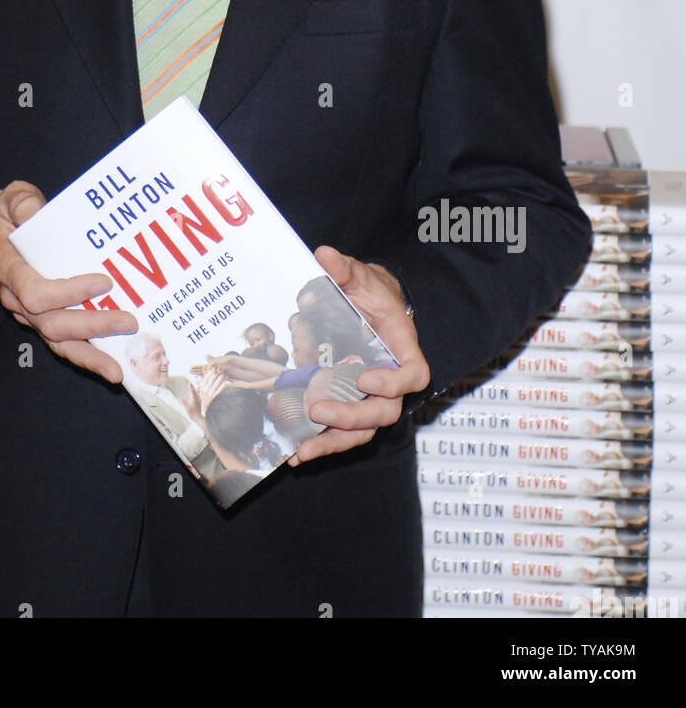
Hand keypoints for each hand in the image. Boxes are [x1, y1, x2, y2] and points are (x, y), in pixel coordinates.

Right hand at [0, 181, 136, 383]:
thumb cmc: (6, 217)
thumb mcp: (11, 199)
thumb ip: (22, 202)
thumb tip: (34, 211)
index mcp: (9, 268)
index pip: (37, 291)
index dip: (69, 292)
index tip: (104, 282)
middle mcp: (16, 298)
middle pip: (51, 323)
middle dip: (90, 325)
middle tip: (127, 321)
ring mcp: (28, 313)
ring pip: (55, 342)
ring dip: (88, 356)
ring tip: (116, 371)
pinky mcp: (40, 320)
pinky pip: (60, 343)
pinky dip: (83, 357)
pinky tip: (109, 367)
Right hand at [196, 366, 228, 416]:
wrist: (208, 414)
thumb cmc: (205, 402)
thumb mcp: (202, 392)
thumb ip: (201, 384)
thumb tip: (198, 376)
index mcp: (203, 388)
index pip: (206, 377)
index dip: (209, 371)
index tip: (213, 364)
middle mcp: (205, 391)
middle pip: (210, 380)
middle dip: (216, 373)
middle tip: (221, 368)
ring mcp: (209, 396)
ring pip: (215, 385)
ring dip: (220, 379)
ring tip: (226, 375)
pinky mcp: (214, 400)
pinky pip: (218, 393)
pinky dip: (221, 388)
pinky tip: (225, 384)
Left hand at [289, 246, 429, 465]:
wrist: (367, 304)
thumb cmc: (370, 292)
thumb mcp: (360, 275)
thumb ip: (345, 268)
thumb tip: (325, 255)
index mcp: (402, 348)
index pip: (413, 375)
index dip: (393, 384)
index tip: (365, 379)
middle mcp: (389, 378)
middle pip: (383, 411)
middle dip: (351, 416)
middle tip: (318, 410)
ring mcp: (370, 396)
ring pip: (363, 430)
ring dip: (333, 442)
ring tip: (302, 452)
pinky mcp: (350, 404)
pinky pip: (342, 431)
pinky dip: (320, 443)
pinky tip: (293, 452)